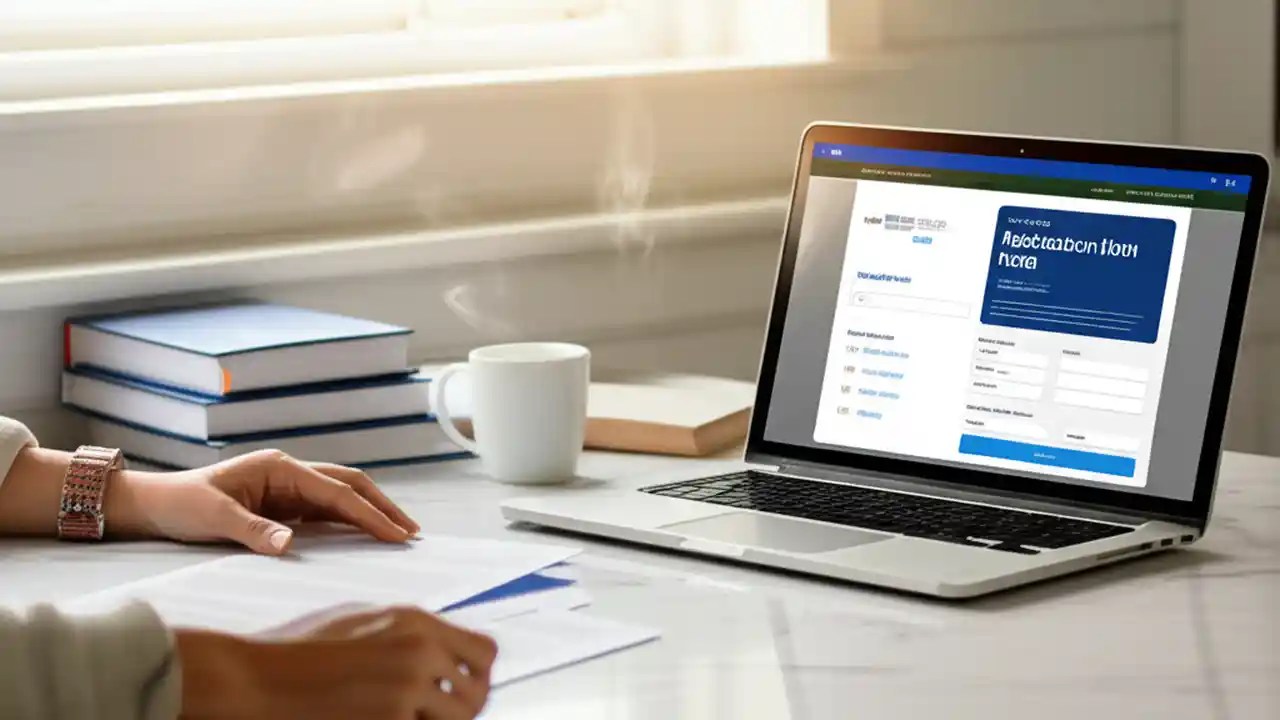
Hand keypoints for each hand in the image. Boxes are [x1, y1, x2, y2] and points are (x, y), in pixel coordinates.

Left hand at [110, 449, 419, 553]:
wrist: (155, 504)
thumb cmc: (182, 504)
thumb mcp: (213, 519)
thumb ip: (253, 531)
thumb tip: (290, 545)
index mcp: (280, 468)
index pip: (337, 492)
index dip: (369, 513)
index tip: (397, 534)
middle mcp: (290, 473)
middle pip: (349, 484)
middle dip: (382, 506)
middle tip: (411, 532)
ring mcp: (288, 488)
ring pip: (341, 495)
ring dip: (370, 511)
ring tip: (399, 532)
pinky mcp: (283, 504)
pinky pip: (326, 511)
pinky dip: (350, 521)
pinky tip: (366, 535)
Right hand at [177, 606, 498, 719]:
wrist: (254, 681)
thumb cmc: (297, 652)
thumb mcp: (360, 622)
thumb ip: (408, 634)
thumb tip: (444, 652)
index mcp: (415, 623)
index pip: (485, 653)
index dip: (478, 676)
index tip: (460, 690)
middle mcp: (420, 653)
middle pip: (477, 695)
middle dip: (461, 711)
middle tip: (432, 717)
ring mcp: (406, 691)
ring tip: (402, 717)